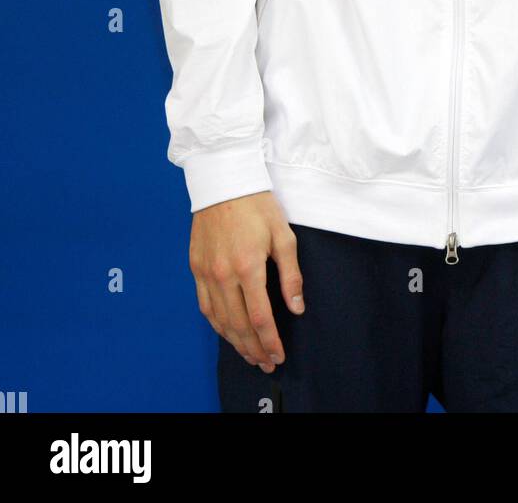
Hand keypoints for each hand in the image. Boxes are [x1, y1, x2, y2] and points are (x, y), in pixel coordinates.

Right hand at [189, 191, 304, 371]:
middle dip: (254, 348)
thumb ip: (290, 274)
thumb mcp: (283, 234)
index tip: (278, 355)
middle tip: (266, 362)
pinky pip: (204, 305)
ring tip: (249, 354)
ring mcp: (206, 272)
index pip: (260, 317)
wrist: (223, 180)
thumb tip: (296, 307)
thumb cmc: (256, 204)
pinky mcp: (195, 266)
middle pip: (238, 325)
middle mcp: (223, 274)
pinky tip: (226, 331)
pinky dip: (216, 324)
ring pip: (219, 320)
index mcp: (248, 266)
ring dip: (235, 342)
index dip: (270, 341)